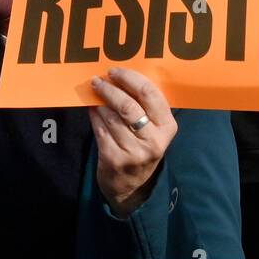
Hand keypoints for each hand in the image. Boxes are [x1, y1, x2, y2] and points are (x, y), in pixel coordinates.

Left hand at [89, 66, 177, 216]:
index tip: (115, 71)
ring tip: (95, 93)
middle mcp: (153, 140)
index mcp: (167, 126)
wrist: (132, 187)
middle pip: (128, 105)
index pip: (149, 93)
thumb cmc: (143, 147)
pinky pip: (100, 129)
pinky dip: (94, 115)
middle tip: (99, 80)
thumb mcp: (155, 129)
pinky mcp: (114, 159)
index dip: (130, 78)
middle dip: (110, 88)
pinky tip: (91, 108)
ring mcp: (133, 152)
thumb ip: (146, 106)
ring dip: (100, 101)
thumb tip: (121, 75)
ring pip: (111, 116)